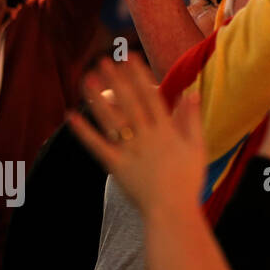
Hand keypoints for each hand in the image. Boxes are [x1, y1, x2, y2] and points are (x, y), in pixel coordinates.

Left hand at [66, 57, 204, 218]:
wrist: (172, 210)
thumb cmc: (188, 180)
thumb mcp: (198, 147)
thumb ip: (192, 119)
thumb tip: (192, 92)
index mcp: (166, 130)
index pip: (150, 96)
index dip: (139, 76)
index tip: (130, 58)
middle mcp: (146, 136)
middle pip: (128, 102)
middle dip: (116, 79)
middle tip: (104, 60)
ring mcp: (129, 150)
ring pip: (111, 119)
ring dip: (98, 98)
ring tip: (88, 79)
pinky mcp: (115, 166)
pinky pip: (97, 146)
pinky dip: (84, 131)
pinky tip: (72, 116)